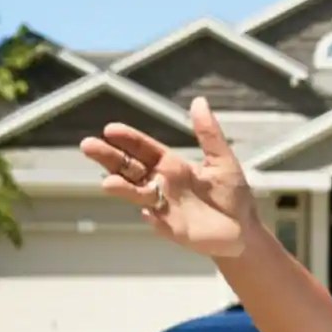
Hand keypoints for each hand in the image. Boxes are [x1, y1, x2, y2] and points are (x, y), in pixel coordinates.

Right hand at [81, 96, 257, 257]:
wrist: (243, 229)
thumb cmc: (232, 194)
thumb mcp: (223, 160)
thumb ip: (209, 134)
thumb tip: (199, 101)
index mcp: (172, 165)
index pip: (144, 149)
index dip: (128, 139)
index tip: (110, 129)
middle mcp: (161, 184)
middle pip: (129, 168)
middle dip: (109, 157)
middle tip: (88, 145)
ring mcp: (163, 206)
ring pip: (136, 193)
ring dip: (122, 188)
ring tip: (109, 183)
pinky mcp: (170, 228)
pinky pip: (157, 221)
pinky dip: (152, 216)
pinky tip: (148, 212)